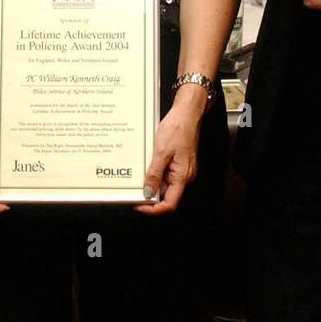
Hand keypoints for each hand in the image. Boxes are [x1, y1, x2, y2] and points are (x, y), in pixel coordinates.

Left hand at [135, 92, 204, 214]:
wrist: (186, 113)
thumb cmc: (178, 128)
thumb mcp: (161, 152)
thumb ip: (154, 174)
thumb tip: (148, 192)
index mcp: (183, 176)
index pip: (169, 203)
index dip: (154, 208)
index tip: (140, 205)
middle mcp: (184, 176)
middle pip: (166, 195)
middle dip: (150, 195)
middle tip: (134, 190)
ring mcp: (182, 169)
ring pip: (165, 184)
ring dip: (151, 182)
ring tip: (139, 174)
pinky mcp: (178, 162)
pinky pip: (165, 173)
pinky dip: (154, 172)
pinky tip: (146, 165)